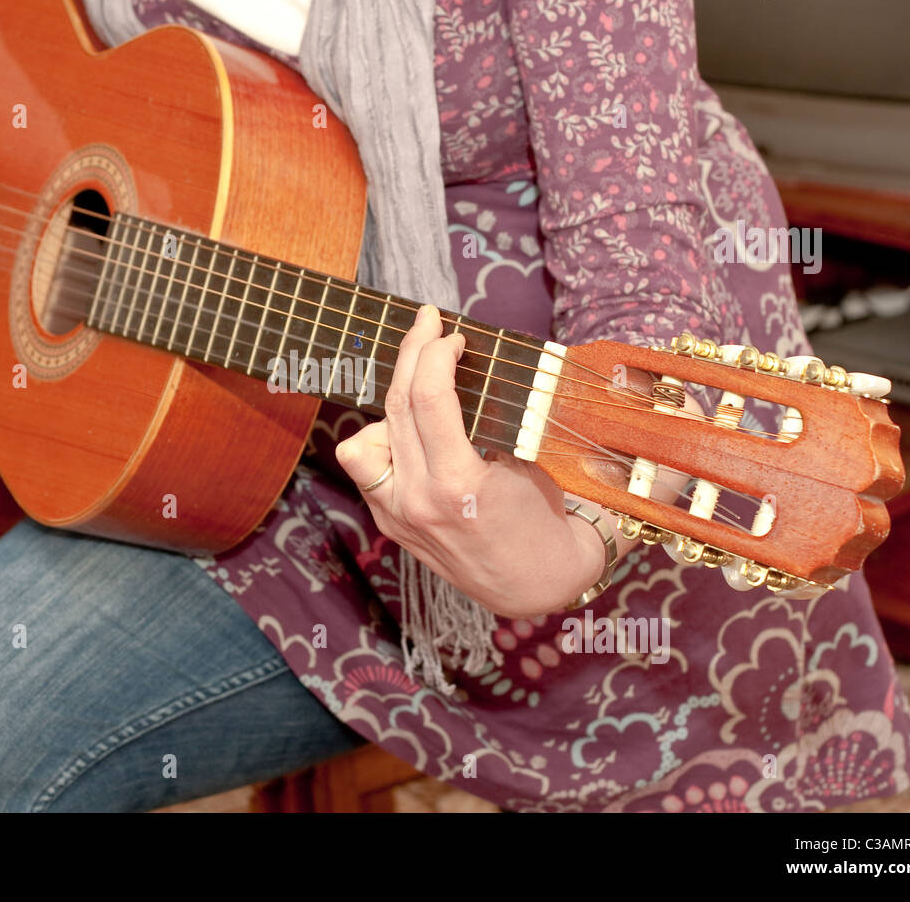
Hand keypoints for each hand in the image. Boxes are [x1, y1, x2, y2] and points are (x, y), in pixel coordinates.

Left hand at [335, 305, 605, 617]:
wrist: (536, 584)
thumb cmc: (544, 519)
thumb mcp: (527, 464)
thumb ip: (487, 421)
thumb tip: (459, 370)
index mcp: (458, 484)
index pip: (429, 397)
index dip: (436, 353)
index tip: (452, 334)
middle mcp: (417, 500)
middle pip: (396, 405)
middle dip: (411, 353)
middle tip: (428, 324)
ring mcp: (396, 515)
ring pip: (365, 437)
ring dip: (392, 399)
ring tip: (421, 387)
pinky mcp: (388, 521)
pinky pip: (367, 467)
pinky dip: (385, 439)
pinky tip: (412, 432)